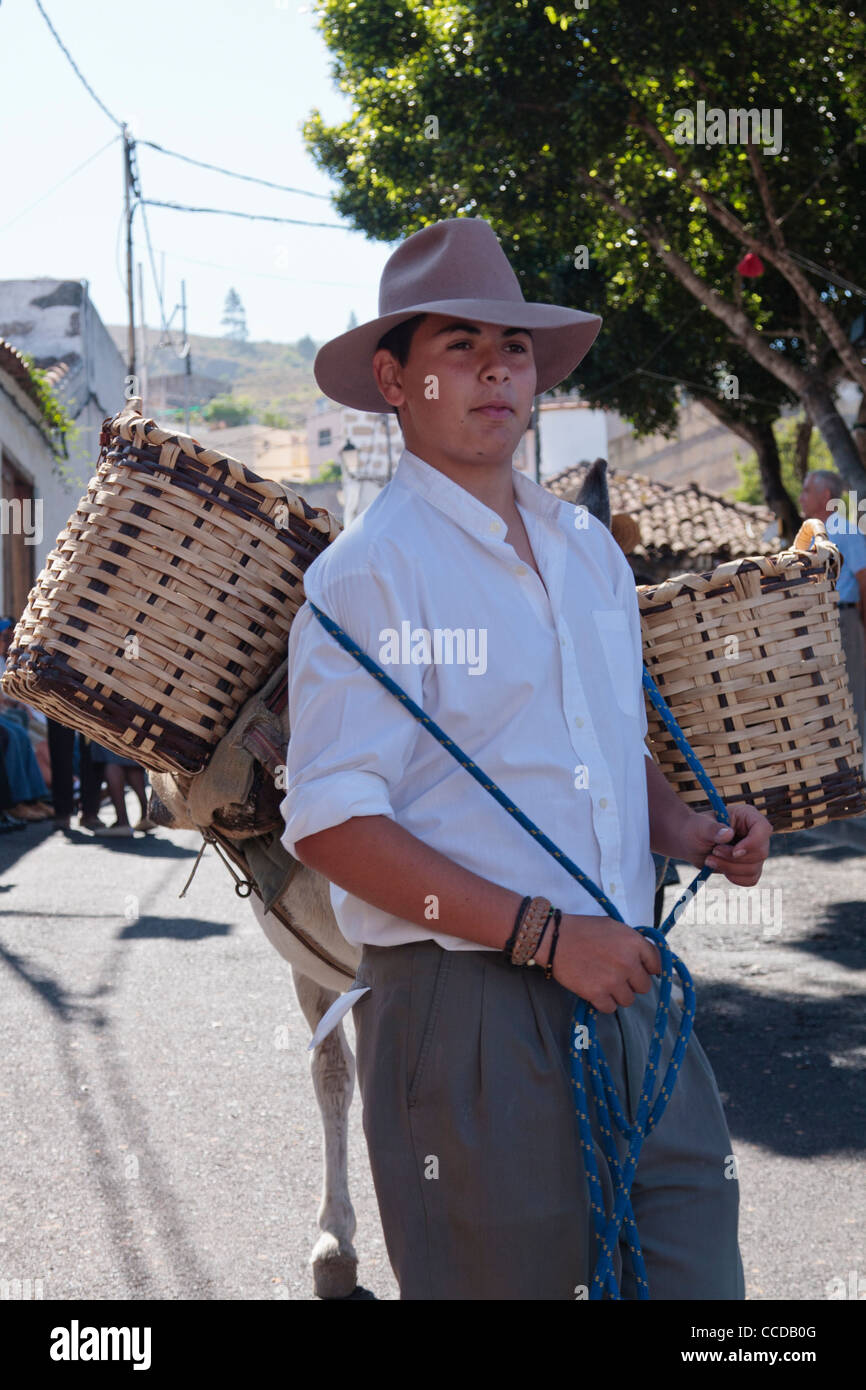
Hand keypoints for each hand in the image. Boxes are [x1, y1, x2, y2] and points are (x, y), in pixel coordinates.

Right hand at [536, 913, 660, 1013]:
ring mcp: (613, 980)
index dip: (648, 969)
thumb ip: (633, 942)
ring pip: (628, 1000)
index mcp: (634, 942)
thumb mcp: (614, 927)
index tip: (640, 970)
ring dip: (618, 994)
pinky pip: (610, 1008)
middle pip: (644, 986)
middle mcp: (628, 962)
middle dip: (632, 982)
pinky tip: (595, 990)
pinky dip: (603, 1002)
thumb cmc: (583, 929)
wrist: (554, 938)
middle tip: (617, 976)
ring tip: (604, 983)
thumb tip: (648, 960)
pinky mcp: (596, 993)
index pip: (657, 965)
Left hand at [682, 803, 771, 885]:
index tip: (734, 852)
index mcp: (747, 816)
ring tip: (710, 860)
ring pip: (754, 868)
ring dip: (729, 868)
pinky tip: (719, 868)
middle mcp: (755, 833)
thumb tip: (728, 834)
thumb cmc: (696, 829)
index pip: (763, 828)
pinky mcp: (750, 866)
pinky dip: (734, 877)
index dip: (753, 843)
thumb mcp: (700, 826)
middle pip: (760, 852)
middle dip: (734, 859)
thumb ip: (713, 829)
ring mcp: (754, 851)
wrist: (690, 842)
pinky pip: (751, 879)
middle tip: (713, 852)